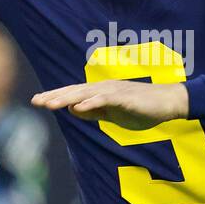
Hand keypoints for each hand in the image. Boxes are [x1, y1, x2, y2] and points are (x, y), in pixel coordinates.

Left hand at [31, 80, 188, 129]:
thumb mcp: (114, 115)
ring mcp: (114, 91)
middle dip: (54, 96)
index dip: (55, 96)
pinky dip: (90, 103)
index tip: (37, 101)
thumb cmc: (143, 109)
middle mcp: (104, 88)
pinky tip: (77, 108)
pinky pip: (105, 100)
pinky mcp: (125, 98)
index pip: (73, 94)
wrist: (169, 103)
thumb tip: (73, 110)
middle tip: (35, 101)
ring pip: (85, 94)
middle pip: (74, 92)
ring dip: (66, 98)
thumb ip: (95, 112)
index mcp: (100, 93)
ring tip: (50, 103)